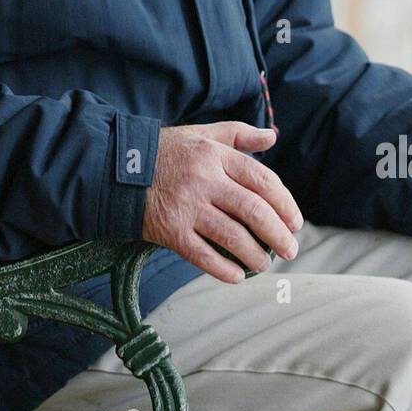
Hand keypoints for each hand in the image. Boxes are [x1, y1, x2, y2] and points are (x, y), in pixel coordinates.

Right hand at [142, 120, 301, 282]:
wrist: (115, 170)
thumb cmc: (165, 152)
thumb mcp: (201, 135)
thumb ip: (238, 134)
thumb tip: (273, 136)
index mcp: (215, 156)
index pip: (262, 180)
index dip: (285, 203)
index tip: (295, 222)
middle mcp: (204, 180)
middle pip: (252, 210)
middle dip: (277, 234)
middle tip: (290, 250)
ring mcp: (187, 207)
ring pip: (231, 236)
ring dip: (255, 255)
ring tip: (265, 264)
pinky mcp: (170, 231)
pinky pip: (202, 255)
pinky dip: (223, 269)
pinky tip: (237, 276)